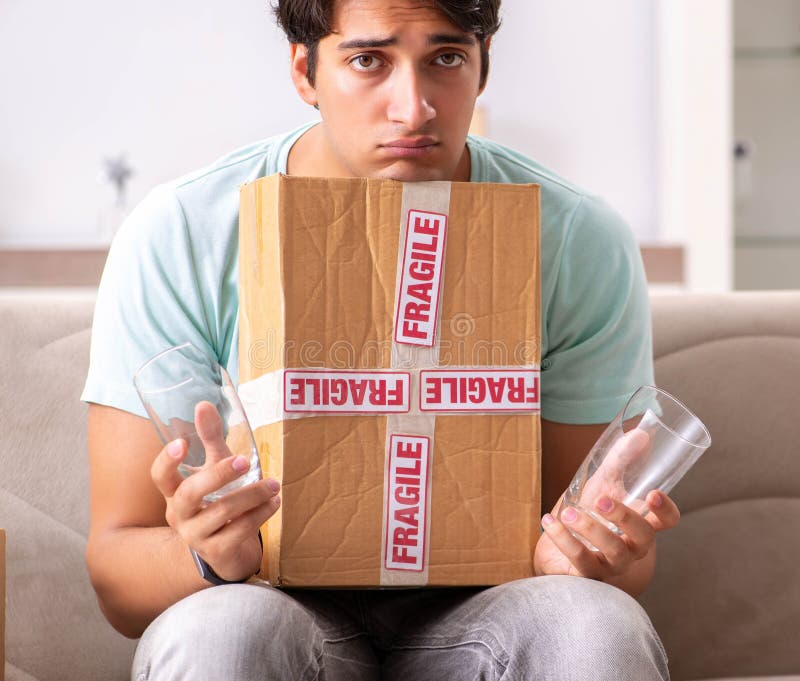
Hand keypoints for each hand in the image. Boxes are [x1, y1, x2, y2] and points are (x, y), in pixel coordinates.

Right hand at [150, 401, 280, 581]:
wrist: (228, 550)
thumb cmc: (218, 500)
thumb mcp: (214, 467)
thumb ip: (210, 438)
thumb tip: (203, 404)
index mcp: (174, 492)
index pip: (159, 477)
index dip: (167, 461)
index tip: (181, 442)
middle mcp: (179, 514)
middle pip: (190, 494)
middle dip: (218, 475)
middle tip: (244, 461)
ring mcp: (196, 536)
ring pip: (222, 512)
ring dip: (252, 494)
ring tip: (274, 484)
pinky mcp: (217, 552)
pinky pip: (239, 531)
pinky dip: (260, 514)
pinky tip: (274, 502)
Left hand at [534, 429, 680, 582]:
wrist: (558, 549)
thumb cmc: (589, 515)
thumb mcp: (603, 483)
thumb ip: (621, 460)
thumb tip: (640, 433)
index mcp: (641, 523)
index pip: (668, 522)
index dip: (666, 510)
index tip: (654, 493)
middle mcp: (633, 547)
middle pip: (644, 537)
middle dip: (624, 517)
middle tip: (601, 499)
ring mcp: (612, 564)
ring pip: (614, 552)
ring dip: (591, 529)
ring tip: (570, 512)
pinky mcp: (588, 575)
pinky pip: (581, 562)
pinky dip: (564, 540)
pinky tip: (549, 522)